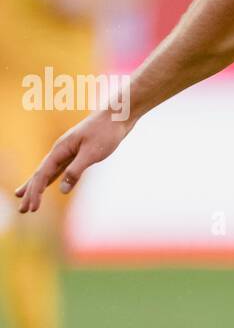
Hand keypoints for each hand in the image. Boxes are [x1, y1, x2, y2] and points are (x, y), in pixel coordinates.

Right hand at [15, 108, 131, 212]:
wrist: (117, 116)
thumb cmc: (105, 132)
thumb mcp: (92, 153)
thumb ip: (76, 171)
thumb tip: (62, 190)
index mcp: (60, 150)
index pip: (42, 175)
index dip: (36, 193)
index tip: (32, 209)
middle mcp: (59, 151)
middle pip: (40, 175)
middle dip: (30, 193)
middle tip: (22, 211)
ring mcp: (67, 152)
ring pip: (47, 172)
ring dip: (36, 187)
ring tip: (24, 199)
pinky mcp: (76, 153)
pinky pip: (58, 170)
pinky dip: (50, 179)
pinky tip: (48, 185)